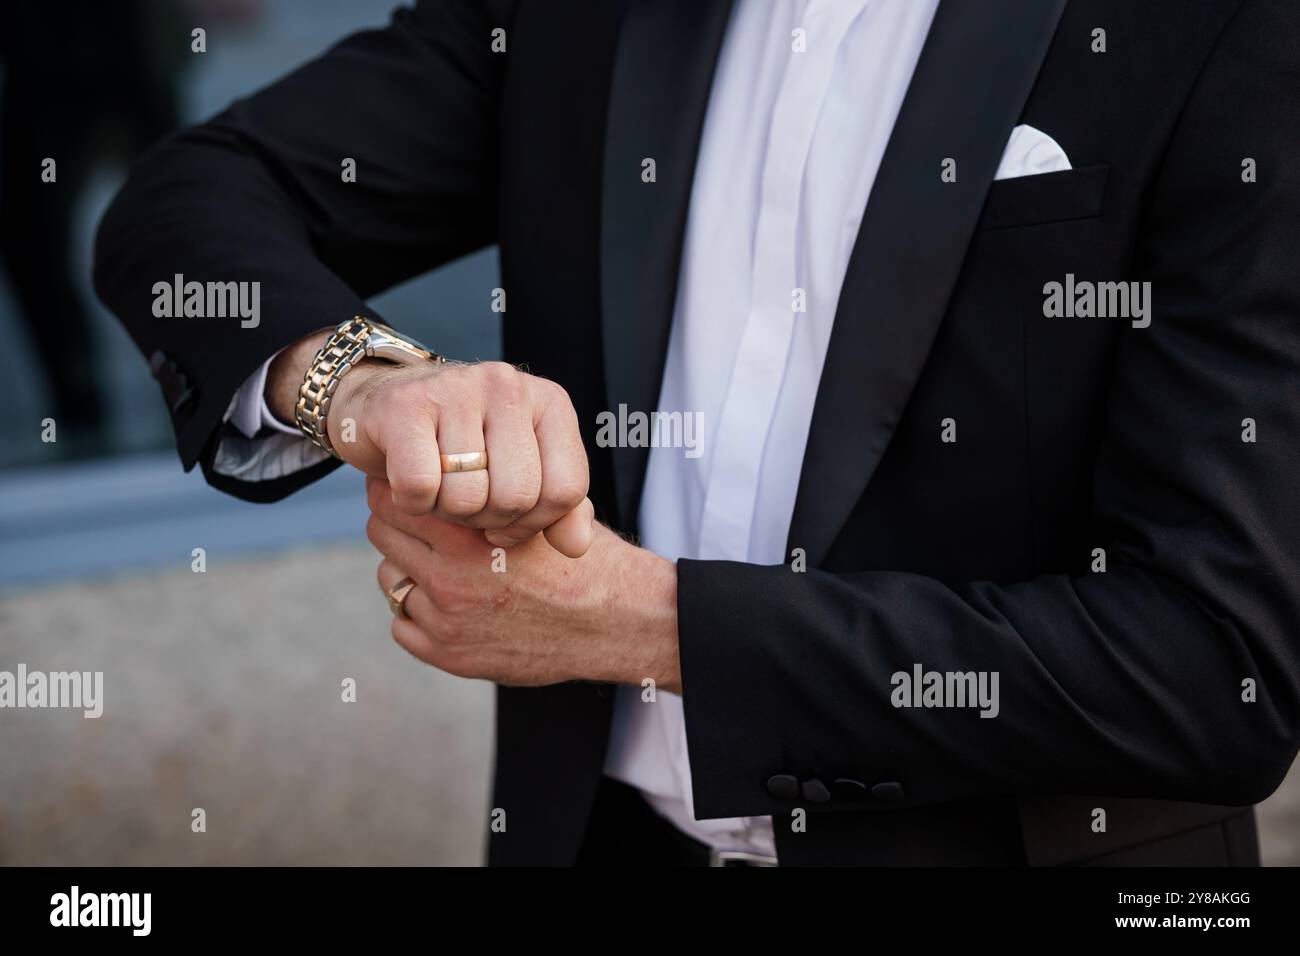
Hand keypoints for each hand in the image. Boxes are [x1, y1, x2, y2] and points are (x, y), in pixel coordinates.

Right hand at [269, 332, 593, 556]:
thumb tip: (576, 546)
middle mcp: (508, 385)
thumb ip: (560, 509)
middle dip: (488, 519)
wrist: (383, 407)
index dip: (536, 523)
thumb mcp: (521, 472)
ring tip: (440, 486)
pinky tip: (410, 482)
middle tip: (468, 502)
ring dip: (447, 511)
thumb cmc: (462, 448)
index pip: (565, 490)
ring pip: (468, 498)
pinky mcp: (405, 406)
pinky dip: (412, 502)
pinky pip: (420, 487)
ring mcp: (456, 389)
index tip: (509, 519)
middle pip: (517, 498)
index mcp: (549, 403)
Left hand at [365, 476, 680, 691]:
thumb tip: (450, 462)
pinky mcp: (448, 654)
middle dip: (399, 522)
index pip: (394, 497)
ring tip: (442, 565)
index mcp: (468, 537)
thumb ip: (493, 488)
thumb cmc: (581, 558)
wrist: (612, 623)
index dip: (400, 485)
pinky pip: (402, 623)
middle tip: (420, 519)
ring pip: (389, 578)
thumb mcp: (541, 509)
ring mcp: (446, 621)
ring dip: (408, 568)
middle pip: (382, 534)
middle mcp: (448, 580)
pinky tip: (451, 603)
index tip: (413, 482)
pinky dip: (418, 612)